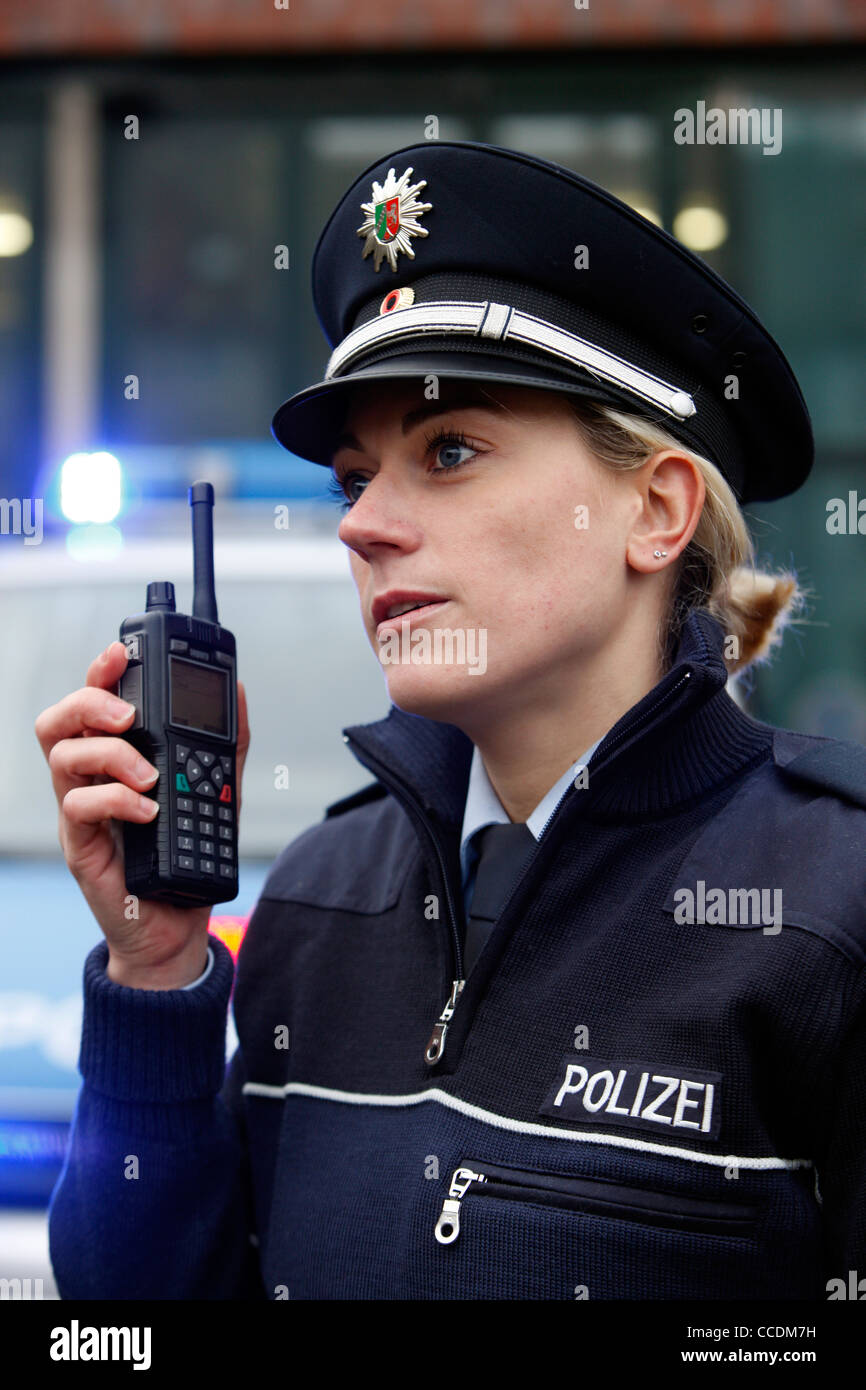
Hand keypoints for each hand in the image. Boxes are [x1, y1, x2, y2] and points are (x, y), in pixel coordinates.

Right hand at [34, 641, 249, 987]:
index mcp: (115, 753)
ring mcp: (80, 809)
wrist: (176, 923)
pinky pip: (80, 807)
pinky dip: (117, 801)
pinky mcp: (81, 843)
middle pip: (59, 720)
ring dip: (109, 755)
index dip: (101, 670)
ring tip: (150, 777)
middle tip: (128, 717)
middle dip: (89, 702)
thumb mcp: (218, 788)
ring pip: (63, 756)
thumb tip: (239, 689)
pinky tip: (150, 812)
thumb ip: (226, 741)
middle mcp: (90, 776)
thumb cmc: (186, 851)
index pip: (94, 699)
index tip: (122, 650)